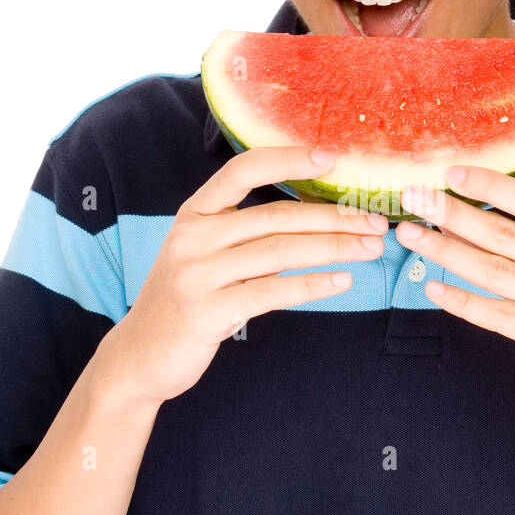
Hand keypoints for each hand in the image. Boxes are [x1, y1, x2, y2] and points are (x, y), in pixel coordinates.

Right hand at [99, 146, 386, 404]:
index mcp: (193, 214)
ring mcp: (197, 274)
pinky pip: (271, 292)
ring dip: (333, 248)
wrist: (139, 356)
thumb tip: (312, 216)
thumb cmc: (184, 300)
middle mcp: (192, 237)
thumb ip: (240, 232)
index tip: (330, 158)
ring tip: (370, 248)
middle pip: (275, 216)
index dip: (286, 160)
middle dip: (333, 217)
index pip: (242, 171)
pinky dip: (311, 285)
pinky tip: (341, 281)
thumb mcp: (201, 255)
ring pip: (279, 252)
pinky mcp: (207, 311)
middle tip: (374, 221)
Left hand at [394, 165, 514, 442]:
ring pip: (496, 271)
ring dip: (446, 251)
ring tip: (411, 236)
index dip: (492, 185)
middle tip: (413, 198)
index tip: (451, 172)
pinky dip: (462, 301)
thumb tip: (466, 217)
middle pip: (507, 233)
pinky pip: (498, 315)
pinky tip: (433, 288)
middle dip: (453, 213)